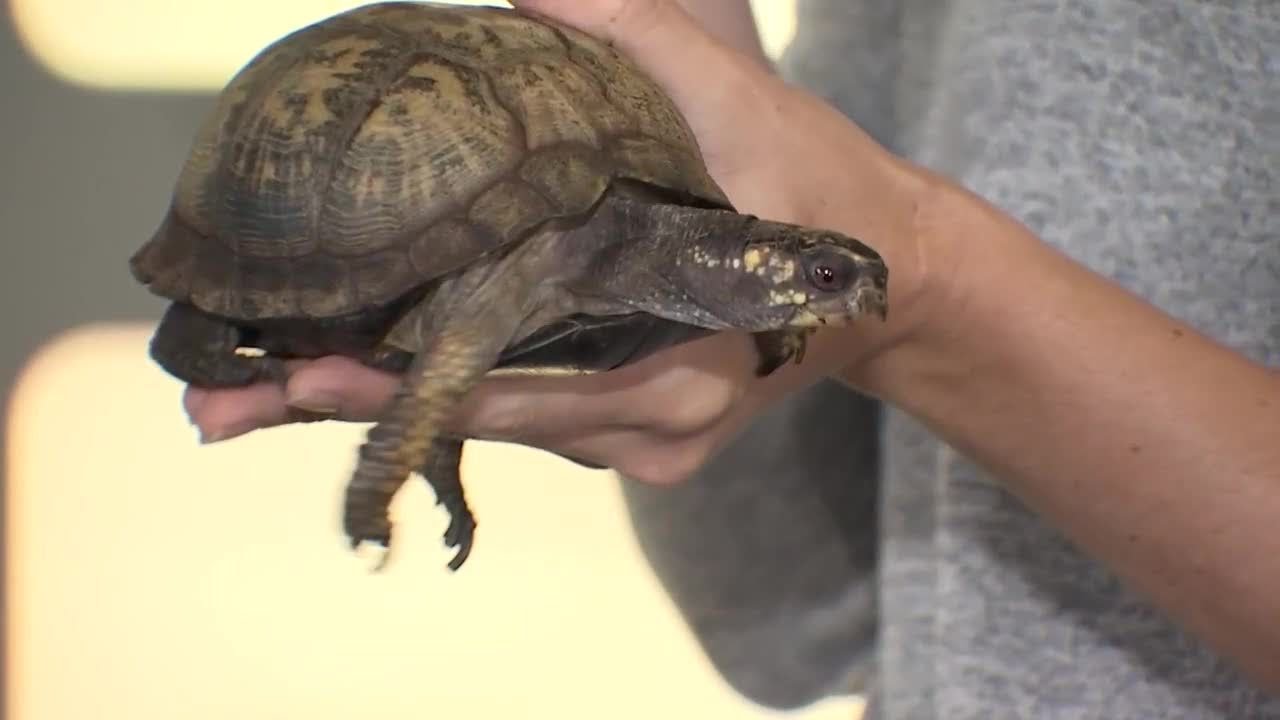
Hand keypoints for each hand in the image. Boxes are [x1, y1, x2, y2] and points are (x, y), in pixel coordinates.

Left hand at [186, 0, 941, 483]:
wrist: (895, 274)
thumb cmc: (819, 185)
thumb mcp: (738, 100)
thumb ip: (631, 38)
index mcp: (678, 367)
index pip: (515, 387)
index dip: (403, 381)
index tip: (295, 372)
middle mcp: (650, 430)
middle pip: (479, 420)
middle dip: (350, 408)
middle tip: (218, 409)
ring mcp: (644, 445)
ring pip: (494, 424)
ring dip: (385, 399)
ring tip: (259, 394)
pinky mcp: (639, 439)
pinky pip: (528, 412)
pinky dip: (450, 385)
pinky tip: (366, 366)